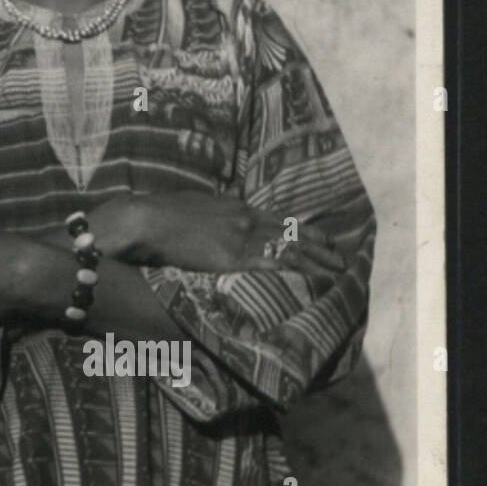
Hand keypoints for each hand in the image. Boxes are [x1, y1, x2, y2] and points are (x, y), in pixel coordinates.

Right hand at [110, 192, 346, 278]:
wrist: (146, 221)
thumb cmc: (159, 214)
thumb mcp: (192, 206)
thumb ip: (209, 214)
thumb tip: (212, 222)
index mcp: (234, 206)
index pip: (277, 219)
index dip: (302, 229)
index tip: (320, 237)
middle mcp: (245, 219)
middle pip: (291, 233)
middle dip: (319, 245)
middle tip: (340, 257)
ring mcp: (241, 238)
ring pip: (290, 249)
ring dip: (317, 260)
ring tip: (337, 270)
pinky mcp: (233, 257)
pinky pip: (274, 265)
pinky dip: (298, 272)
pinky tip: (313, 279)